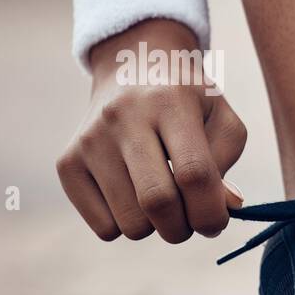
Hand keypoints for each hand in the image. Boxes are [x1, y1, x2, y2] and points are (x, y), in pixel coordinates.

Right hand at [56, 18, 247, 242]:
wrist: (131, 67)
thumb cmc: (188, 102)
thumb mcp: (221, 118)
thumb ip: (227, 162)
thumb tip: (227, 207)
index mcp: (169, 102)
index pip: (193, 172)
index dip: (211, 211)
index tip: (217, 221)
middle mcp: (123, 118)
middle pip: (157, 201)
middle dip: (184, 227)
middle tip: (191, 219)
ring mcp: (89, 140)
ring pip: (129, 222)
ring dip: (156, 228)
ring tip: (163, 202)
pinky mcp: (67, 162)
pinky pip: (104, 227)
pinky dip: (126, 226)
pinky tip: (133, 197)